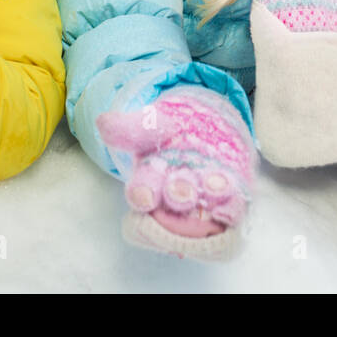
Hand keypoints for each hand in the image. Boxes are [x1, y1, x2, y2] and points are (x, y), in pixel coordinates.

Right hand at [96, 88, 255, 254]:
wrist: (205, 130)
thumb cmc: (169, 133)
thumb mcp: (151, 124)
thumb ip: (132, 126)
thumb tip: (103, 123)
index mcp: (149, 184)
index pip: (141, 197)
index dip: (143, 196)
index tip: (145, 197)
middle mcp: (173, 201)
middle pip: (172, 206)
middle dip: (178, 197)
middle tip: (182, 191)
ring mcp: (202, 205)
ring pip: (202, 214)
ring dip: (209, 201)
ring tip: (215, 186)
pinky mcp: (227, 203)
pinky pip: (230, 213)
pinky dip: (232, 208)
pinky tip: (233, 197)